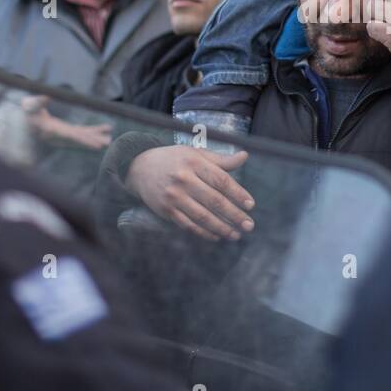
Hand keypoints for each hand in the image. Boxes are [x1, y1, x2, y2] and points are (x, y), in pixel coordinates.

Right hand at [22, 95, 111, 149]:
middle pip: (78, 138)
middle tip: (106, 144)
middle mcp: (59, 135)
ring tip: (110, 140)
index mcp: (51, 130)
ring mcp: (64, 134)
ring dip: (96, 137)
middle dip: (91, 141)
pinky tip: (106, 129)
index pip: (69, 136)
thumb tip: (47, 96)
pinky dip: (94, 130)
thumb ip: (37, 102)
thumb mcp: (30, 105)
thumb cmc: (27, 111)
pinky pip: (82, 131)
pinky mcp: (67, 130)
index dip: (82, 140)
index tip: (93, 145)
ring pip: (82, 136)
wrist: (24, 120)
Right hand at [126, 146, 254, 241]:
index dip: (238, 194)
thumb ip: (221, 159)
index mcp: (194, 162)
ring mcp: (173, 196)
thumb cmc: (174, 159)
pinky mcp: (166, 210)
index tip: (250, 205)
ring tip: (236, 235)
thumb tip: (245, 156)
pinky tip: (216, 236)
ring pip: (202, 216)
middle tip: (249, 225)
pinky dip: (204, 233)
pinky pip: (189, 225)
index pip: (221, 180)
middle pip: (214, 200)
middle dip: (234, 215)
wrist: (139, 167)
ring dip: (222, 228)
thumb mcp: (196, 153)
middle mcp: (183, 179)